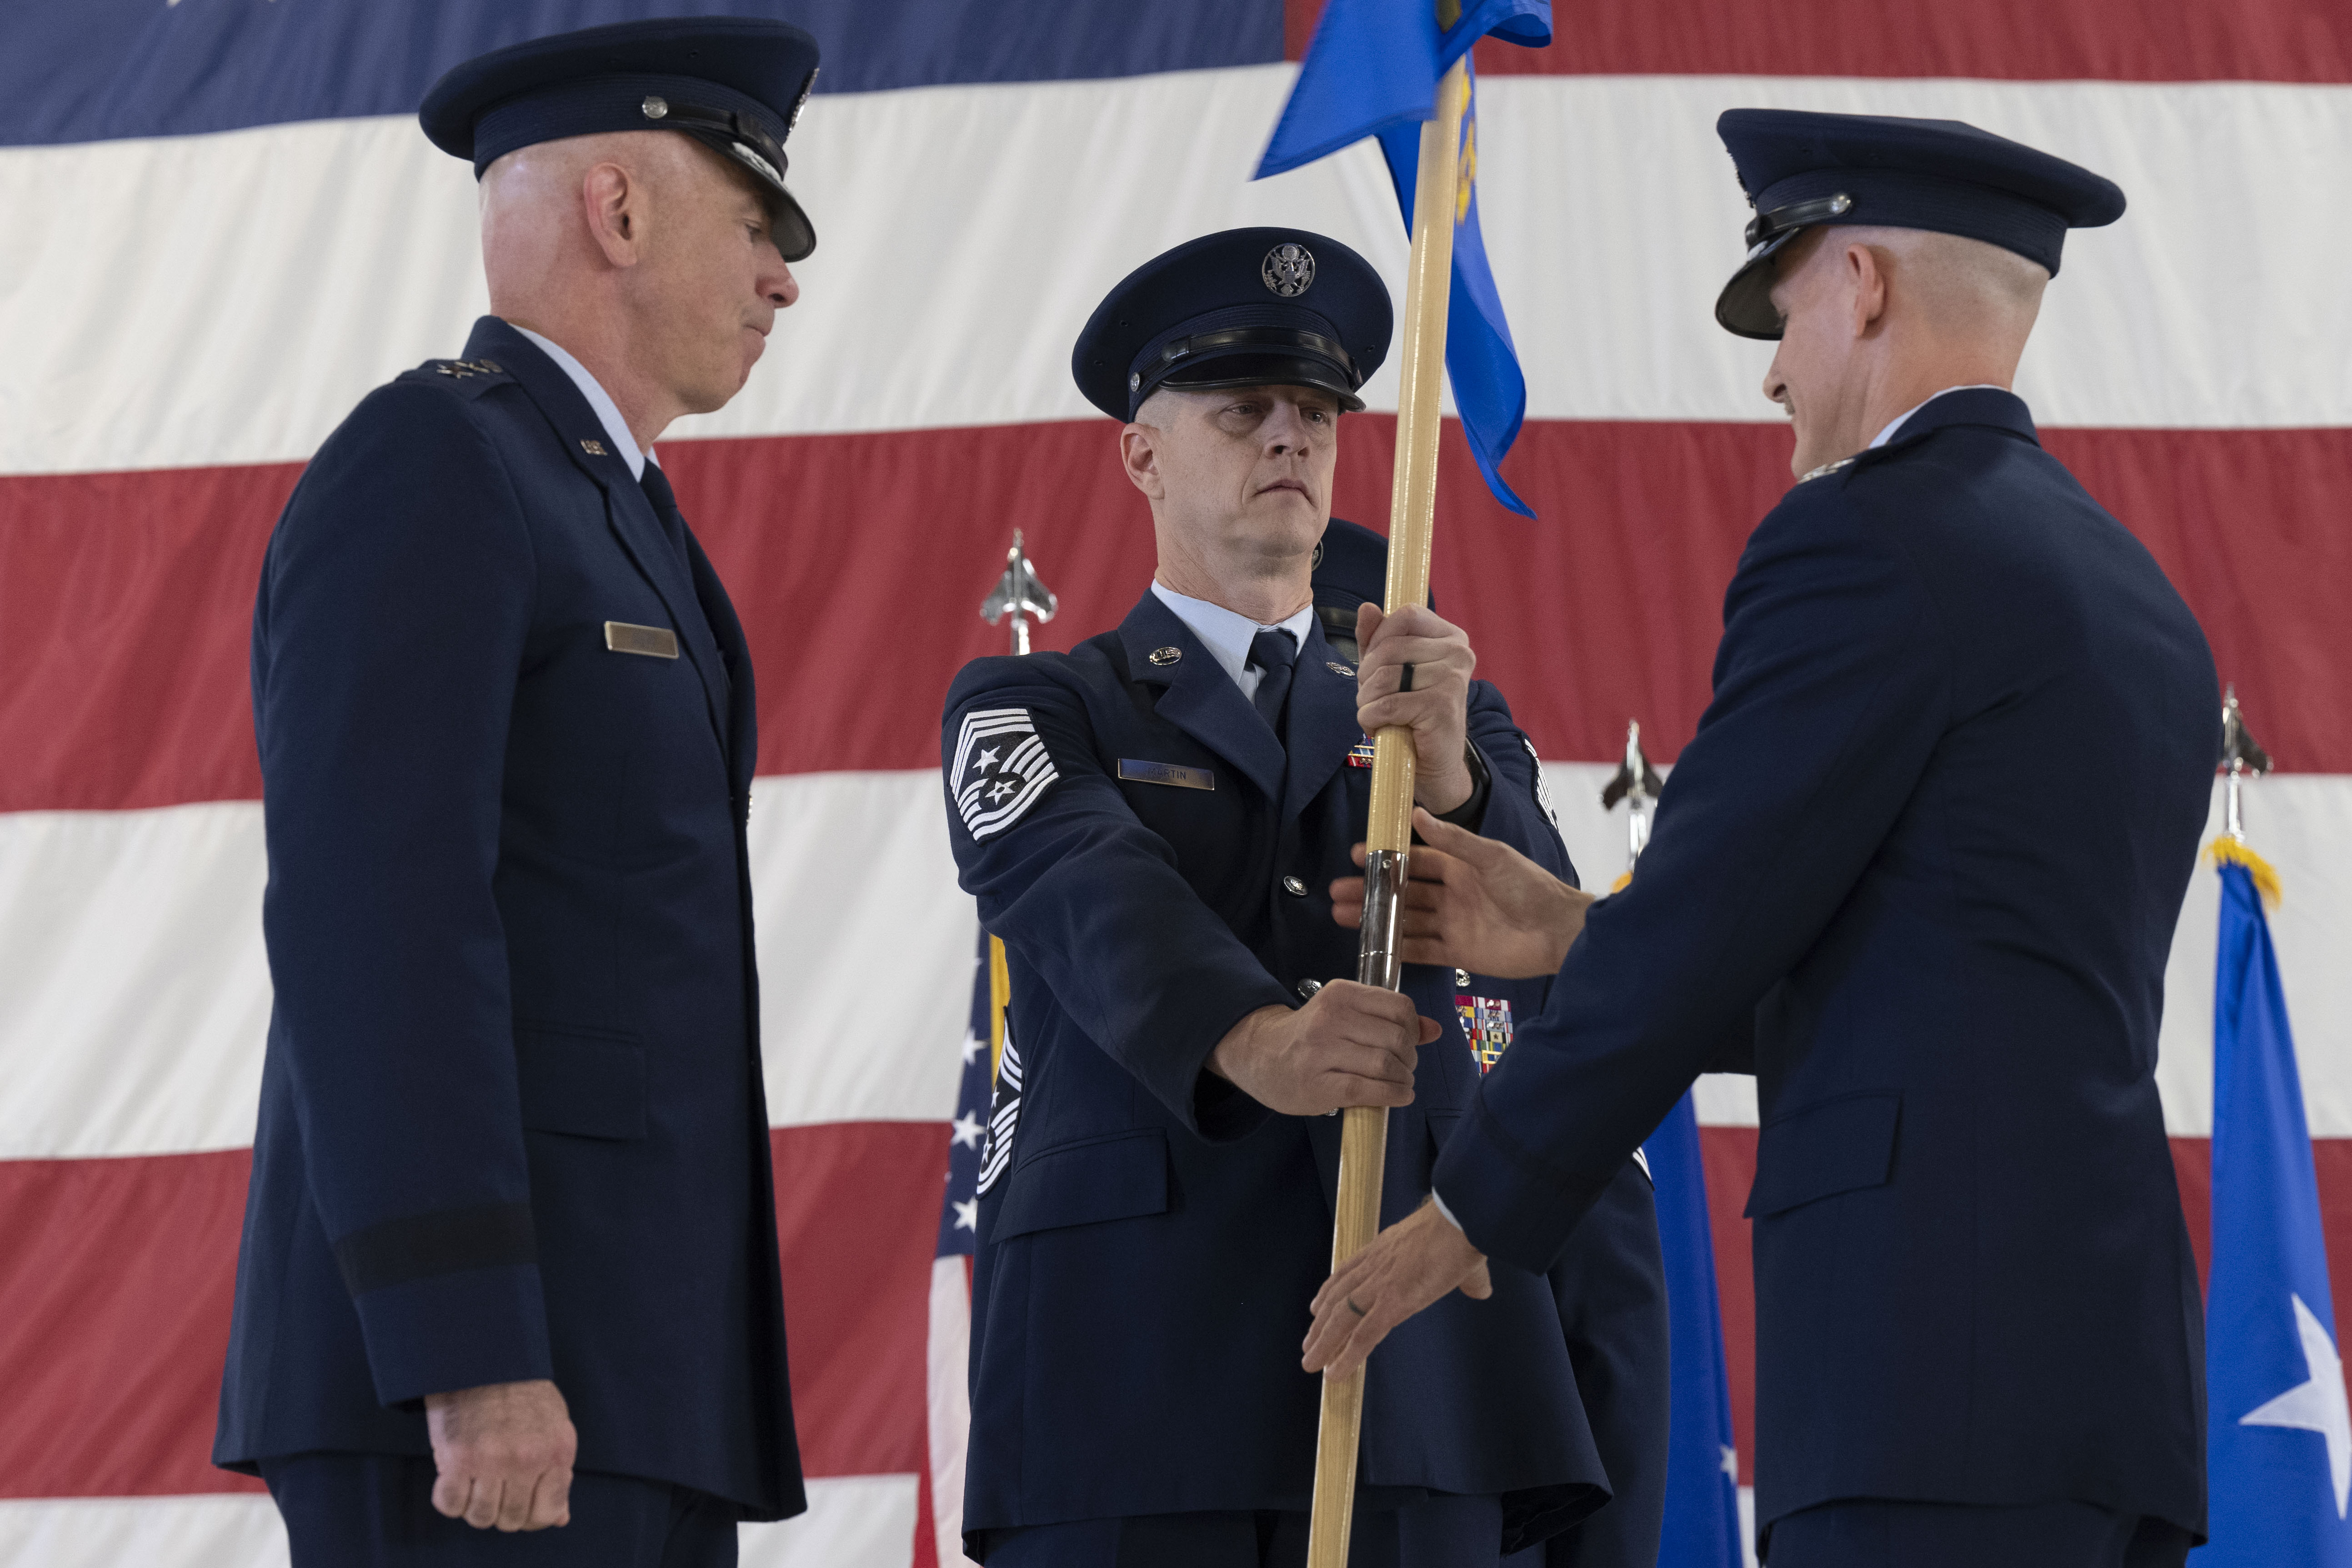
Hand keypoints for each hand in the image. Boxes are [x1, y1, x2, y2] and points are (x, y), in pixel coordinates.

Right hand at [425, 1378, 576, 1530]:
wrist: (487, 1356)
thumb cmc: (523, 1393)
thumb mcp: (555, 1427)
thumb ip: (557, 1474)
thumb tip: (560, 1518)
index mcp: (556, 1453)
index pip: (546, 1514)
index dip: (530, 1517)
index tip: (519, 1504)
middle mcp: (527, 1460)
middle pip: (510, 1520)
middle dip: (501, 1511)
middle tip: (493, 1488)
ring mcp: (491, 1460)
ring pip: (479, 1517)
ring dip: (474, 1506)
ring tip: (474, 1481)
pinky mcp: (457, 1456)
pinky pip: (449, 1504)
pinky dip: (449, 1498)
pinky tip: (454, 1479)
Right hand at [1208, 983, 1437, 1116]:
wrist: (1260, 1057)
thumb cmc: (1311, 1036)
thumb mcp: (1346, 1015)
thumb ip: (1389, 1019)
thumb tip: (1435, 1029)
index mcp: (1340, 994)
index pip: (1399, 1007)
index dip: (1413, 1029)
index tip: (1408, 1042)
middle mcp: (1330, 1018)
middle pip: (1396, 1039)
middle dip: (1410, 1057)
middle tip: (1405, 1066)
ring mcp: (1322, 1052)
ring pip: (1385, 1065)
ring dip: (1404, 1078)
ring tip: (1401, 1082)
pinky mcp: (1319, 1085)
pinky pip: (1370, 1090)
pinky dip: (1394, 1095)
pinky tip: (1399, 1096)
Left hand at [1303, 1198, 1489, 1377]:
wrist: (1461, 1219)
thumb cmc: (1464, 1229)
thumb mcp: (1458, 1251)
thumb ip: (1467, 1277)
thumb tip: (1481, 1289)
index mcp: (1387, 1248)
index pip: (1348, 1272)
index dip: (1330, 1291)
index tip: (1317, 1307)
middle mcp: (1376, 1265)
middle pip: (1338, 1296)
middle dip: (1321, 1322)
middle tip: (1309, 1343)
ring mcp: (1382, 1285)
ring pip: (1342, 1318)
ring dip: (1324, 1341)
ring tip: (1311, 1362)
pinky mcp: (1394, 1302)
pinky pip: (1364, 1334)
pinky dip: (1347, 1355)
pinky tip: (1335, 1373)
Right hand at [1331, 809, 1593, 978]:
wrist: (1559, 932)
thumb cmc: (1532, 888)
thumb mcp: (1492, 856)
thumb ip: (1454, 840)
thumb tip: (1419, 815)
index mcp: (1461, 867)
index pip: (1415, 860)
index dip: (1387, 859)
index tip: (1358, 856)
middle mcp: (1453, 895)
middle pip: (1404, 892)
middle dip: (1371, 891)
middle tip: (1338, 891)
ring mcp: (1453, 924)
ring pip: (1405, 921)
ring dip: (1376, 918)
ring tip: (1342, 915)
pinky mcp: (1458, 953)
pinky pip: (1421, 950)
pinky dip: (1398, 948)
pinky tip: (1373, 944)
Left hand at [1354, 603, 1476, 814]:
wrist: (1435, 764)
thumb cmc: (1412, 713)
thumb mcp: (1391, 670)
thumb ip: (1378, 639)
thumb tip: (1367, 608)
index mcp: (1451, 637)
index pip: (1405, 616)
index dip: (1379, 639)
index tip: (1376, 665)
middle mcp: (1458, 653)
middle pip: (1389, 648)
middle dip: (1367, 676)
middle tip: (1374, 697)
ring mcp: (1453, 679)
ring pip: (1384, 677)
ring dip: (1367, 700)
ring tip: (1377, 713)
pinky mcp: (1442, 707)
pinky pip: (1386, 705)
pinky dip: (1371, 719)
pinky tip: (1380, 727)